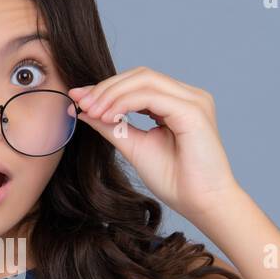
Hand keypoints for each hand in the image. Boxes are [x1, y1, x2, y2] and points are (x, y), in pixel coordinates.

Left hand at [69, 67, 241, 222]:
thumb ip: (112, 126)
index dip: (106, 88)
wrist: (201, 204)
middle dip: (106, 87)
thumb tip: (85, 110)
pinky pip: (152, 96)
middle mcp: (188, 96)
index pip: (138, 83)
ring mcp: (194, 100)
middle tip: (81, 103)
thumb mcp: (134, 147)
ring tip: (92, 110)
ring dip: (112, 93)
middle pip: (140, 75)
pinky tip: (108, 116)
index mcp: (177, 103)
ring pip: (145, 79)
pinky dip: (125, 102)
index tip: (77, 99)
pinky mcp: (193, 111)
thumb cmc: (175, 181)